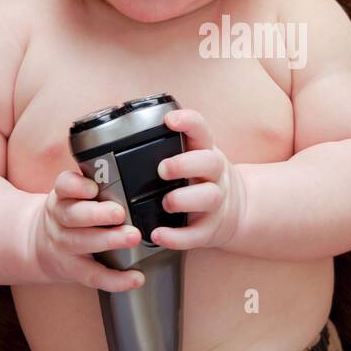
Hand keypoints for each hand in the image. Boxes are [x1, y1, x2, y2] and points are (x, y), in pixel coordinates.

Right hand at [31, 170, 145, 292]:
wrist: (35, 245)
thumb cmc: (68, 214)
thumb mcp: (70, 195)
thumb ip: (93, 183)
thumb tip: (131, 169)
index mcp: (61, 197)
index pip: (64, 186)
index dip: (76, 186)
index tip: (92, 187)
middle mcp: (60, 220)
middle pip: (74, 215)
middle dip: (97, 214)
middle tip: (120, 212)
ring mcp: (64, 246)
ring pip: (82, 244)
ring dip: (109, 241)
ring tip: (132, 237)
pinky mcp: (73, 270)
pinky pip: (94, 276)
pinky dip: (116, 279)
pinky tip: (136, 278)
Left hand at [149, 108, 246, 250]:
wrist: (235, 209)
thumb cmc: (198, 177)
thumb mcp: (190, 154)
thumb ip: (160, 141)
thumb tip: (115, 113)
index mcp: (205, 151)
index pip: (202, 130)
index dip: (188, 122)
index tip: (169, 119)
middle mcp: (214, 174)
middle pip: (209, 163)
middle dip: (185, 164)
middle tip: (162, 169)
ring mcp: (216, 201)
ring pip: (208, 197)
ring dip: (184, 198)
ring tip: (166, 202)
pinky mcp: (211, 228)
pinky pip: (197, 234)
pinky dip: (178, 236)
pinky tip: (159, 234)